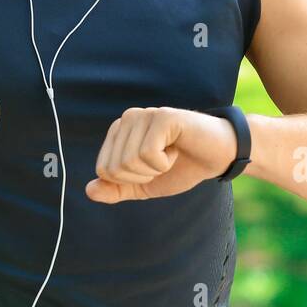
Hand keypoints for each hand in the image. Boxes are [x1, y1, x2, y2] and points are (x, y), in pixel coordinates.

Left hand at [85, 106, 236, 203]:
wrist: (218, 157)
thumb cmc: (182, 167)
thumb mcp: (145, 185)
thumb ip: (117, 189)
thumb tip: (89, 191)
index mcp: (119, 132)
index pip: (104, 171)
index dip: (130, 181)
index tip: (151, 169)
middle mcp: (127, 118)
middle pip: (114, 168)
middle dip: (142, 176)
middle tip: (163, 162)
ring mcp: (144, 115)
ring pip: (130, 162)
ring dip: (155, 169)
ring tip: (171, 153)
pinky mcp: (162, 117)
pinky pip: (148, 154)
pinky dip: (165, 162)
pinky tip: (177, 148)